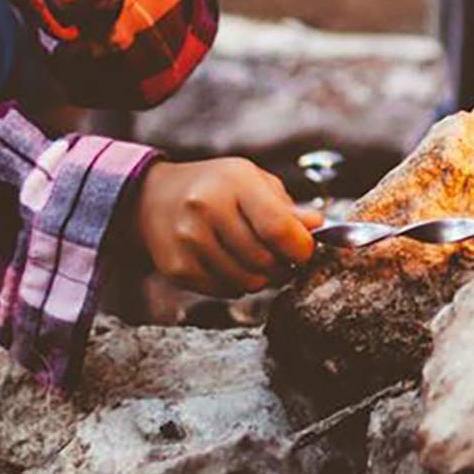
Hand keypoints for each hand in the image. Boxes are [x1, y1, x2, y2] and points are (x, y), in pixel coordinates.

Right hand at [134, 158, 320, 293]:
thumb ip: (286, 207)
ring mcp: (189, 241)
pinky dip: (237, 283)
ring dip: (261, 277)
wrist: (155, 198)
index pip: (277, 227)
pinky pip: (225, 291)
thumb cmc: (215, 187)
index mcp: (234, 182)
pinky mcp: (177, 268)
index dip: (300, 247)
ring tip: (256, 258)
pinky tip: (230, 263)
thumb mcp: (252, 182)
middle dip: (283, 264)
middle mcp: (207, 209)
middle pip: (264, 260)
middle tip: (282, 256)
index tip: (305, 250)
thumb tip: (318, 226)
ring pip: (247, 282)